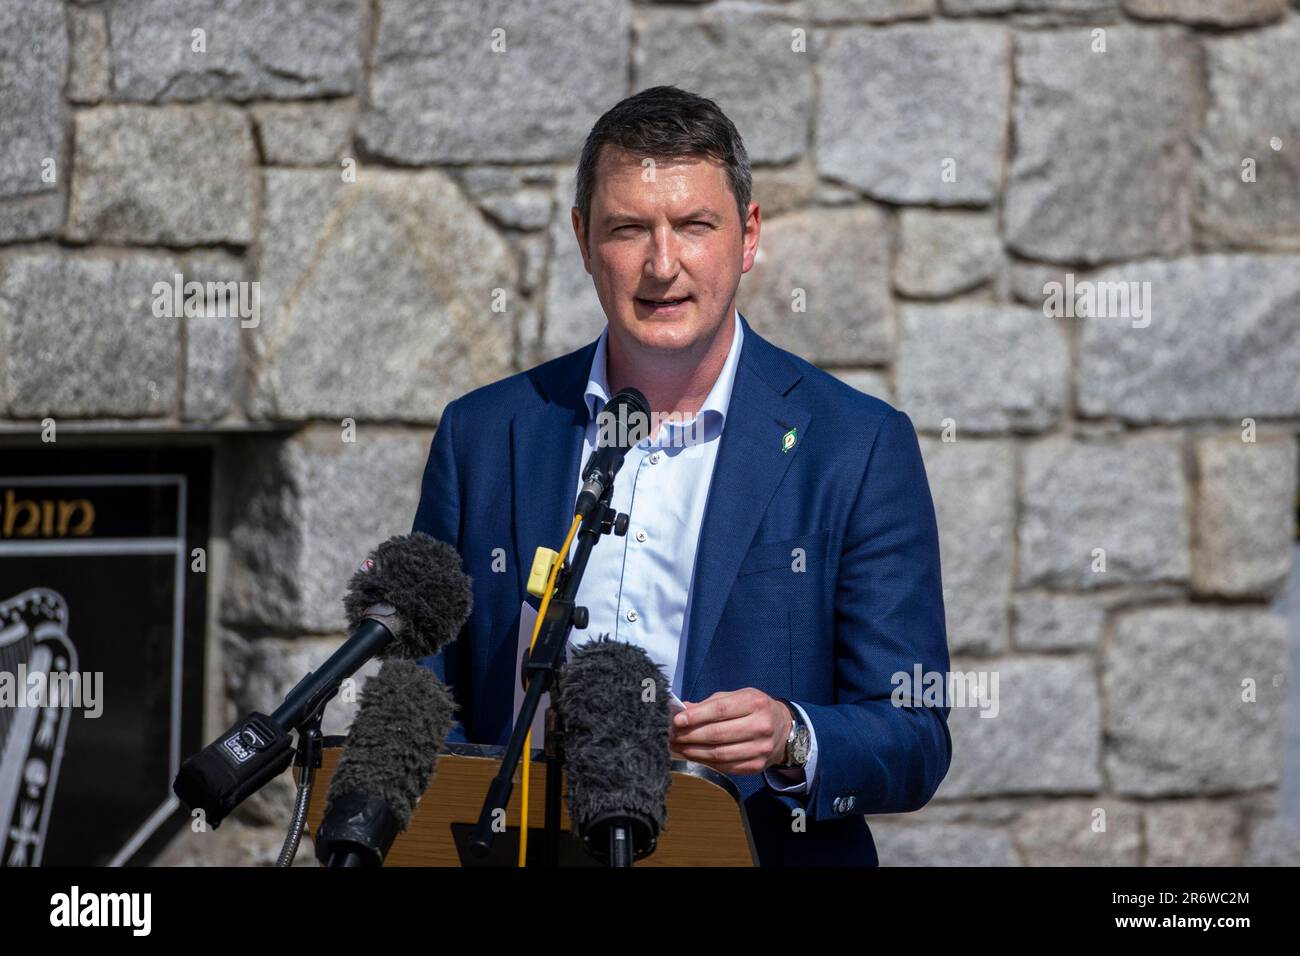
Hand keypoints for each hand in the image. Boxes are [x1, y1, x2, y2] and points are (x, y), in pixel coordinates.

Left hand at [667, 687, 790, 774]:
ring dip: (694, 751)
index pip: (720, 710)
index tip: (677, 720)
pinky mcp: (756, 766)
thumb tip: (682, 709)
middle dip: (690, 736)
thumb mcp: (737, 697)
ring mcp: (760, 748)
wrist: (784, 729)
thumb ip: (711, 703)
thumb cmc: (755, 709)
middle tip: (671, 735)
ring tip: (677, 747)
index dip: (696, 716)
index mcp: (755, 703)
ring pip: (719, 754)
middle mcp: (760, 726)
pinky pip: (725, 766)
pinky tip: (693, 755)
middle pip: (718, 734)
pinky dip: (705, 762)